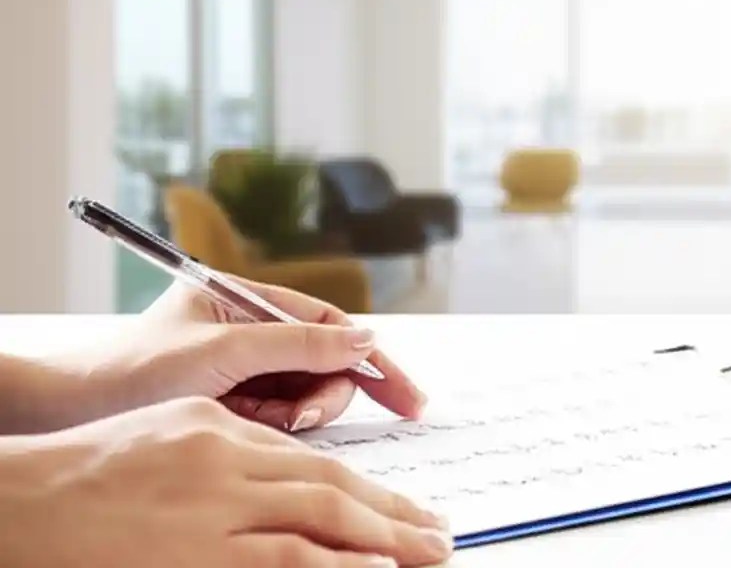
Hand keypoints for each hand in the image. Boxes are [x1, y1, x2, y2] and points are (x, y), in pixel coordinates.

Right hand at [0, 397, 451, 566]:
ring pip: (322, 518)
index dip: (368, 487)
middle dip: (395, 511)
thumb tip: (292, 477)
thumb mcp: (167, 435)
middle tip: (439, 532)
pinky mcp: (201, 552)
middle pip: (332, 485)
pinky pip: (287, 558)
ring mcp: (215, 507)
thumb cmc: (83, 473)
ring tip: (428, 554)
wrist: (20, 503)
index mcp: (219, 426)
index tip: (403, 507)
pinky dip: (337, 563)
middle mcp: (227, 458)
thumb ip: (232, 448)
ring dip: (385, 538)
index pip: (312, 459)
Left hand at [71, 279, 425, 432]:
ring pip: (307, 392)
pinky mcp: (233, 403)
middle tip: (302, 415)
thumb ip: (299, 343)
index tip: (406, 393)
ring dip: (298, 411)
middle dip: (324, 391)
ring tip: (265, 421)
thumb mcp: (224, 353)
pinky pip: (281, 415)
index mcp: (244, 299)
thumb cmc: (134, 371)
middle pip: (325, 361)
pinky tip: (250, 425)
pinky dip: (277, 425)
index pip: (328, 323)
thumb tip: (364, 339)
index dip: (371, 356)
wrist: (71, 414)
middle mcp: (248, 329)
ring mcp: (242, 368)